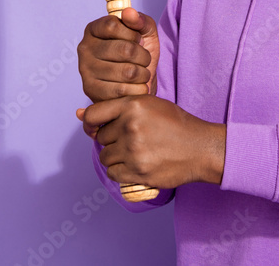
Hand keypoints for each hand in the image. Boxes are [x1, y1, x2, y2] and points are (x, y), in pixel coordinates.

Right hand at [76, 8, 159, 106]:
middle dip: (144, 56)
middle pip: (124, 49)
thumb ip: (140, 21)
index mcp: (94, 29)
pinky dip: (138, 89)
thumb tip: (129, 12)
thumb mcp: (145, 33)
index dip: (133, 34)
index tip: (139, 40)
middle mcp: (84, 48)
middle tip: (145, 60)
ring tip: (142, 74)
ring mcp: (85, 70)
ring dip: (143, 74)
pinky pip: (123, 91)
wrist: (135, 86)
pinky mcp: (91, 91)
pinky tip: (137, 87)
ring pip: (127, 72)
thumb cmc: (139, 55)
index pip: (112, 25)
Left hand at [83, 95, 225, 189]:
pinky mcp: (138, 171)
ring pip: (105, 157)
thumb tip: (79, 115)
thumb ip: (116, 108)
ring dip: (116, 157)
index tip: (96, 128)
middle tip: (133, 139)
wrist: (200, 147)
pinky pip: (113, 173)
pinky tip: (136, 164)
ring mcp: (134, 150)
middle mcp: (131, 126)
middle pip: (101, 137)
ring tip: (136, 152)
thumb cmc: (175, 124)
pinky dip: (121, 171)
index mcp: (133, 105)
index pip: (93, 114)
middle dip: (112, 140)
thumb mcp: (149, 104)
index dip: (91, 123)